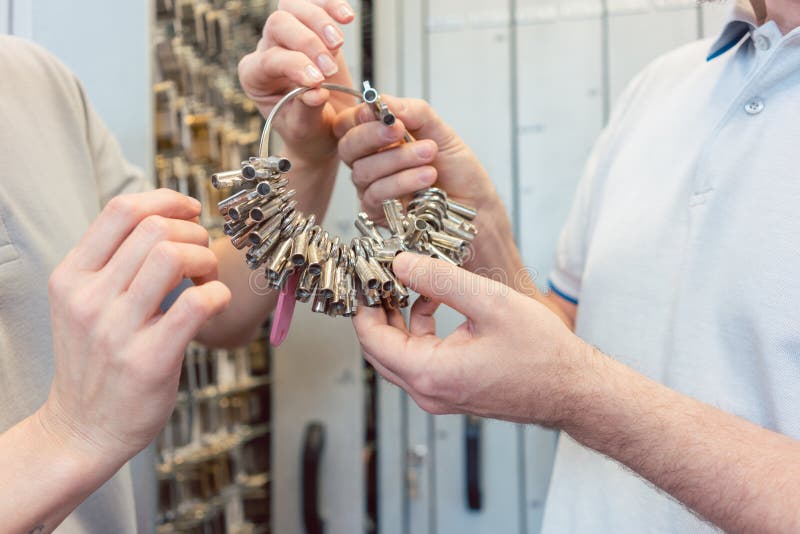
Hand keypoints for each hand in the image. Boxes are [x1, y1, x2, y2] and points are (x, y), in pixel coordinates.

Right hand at [41, 189, 230, 466]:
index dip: (166, 200)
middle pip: (154, 229)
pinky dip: (218, 295)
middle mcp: (89, 298)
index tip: (190, 210)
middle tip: (202, 257)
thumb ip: (112, 264)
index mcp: (71, 277)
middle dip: (193, 233)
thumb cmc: (95, 361)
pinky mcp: (149, 359)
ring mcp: (117, 330)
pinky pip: (195, 304)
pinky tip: (215, 304)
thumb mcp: (82, 304)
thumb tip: (165, 218)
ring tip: (206, 280)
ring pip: (173, 257)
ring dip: (205, 260)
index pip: (121, 211)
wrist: (81, 430)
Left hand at [238, 0, 356, 160]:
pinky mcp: (312, 29)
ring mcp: (287, 37)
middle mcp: (267, 51)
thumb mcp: (306, 131)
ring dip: (319, 20)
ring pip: (293, 7)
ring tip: (338, 42)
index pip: (270, 59)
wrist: (325, 130)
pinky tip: (346, 17)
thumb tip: (315, 94)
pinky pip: (316, 4)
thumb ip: (306, 111)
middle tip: (330, 69)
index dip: (295, 66)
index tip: (318, 82)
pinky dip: (331, 5)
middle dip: (307, 42)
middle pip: (278, 24)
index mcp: (255, 77)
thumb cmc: (309, 132)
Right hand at [333, 95, 500, 222]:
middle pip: (348, 147)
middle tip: (399, 129)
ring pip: (363, 171)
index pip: (350, 124)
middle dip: (372, 135)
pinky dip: (402, 182)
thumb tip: (383, 100)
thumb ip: (414, 113)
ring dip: (398, 159)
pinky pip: (376, 195)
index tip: (381, 111)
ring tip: (429, 153)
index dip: (358, 116)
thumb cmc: (457, 171)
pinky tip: (426, 176)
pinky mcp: (378, 214)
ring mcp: (372, 189)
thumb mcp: (441, 132)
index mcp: (380, 139)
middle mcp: (371, 163)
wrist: (477, 206)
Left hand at [352, 252, 590, 423]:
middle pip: (379, 348)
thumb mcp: (489, 302)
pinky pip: (420, 357)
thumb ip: (440, 279)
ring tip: (409, 280)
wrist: (574, 389)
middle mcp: (428, 391)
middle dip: (375, 309)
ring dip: (399, 315)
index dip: (362, 303)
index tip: (364, 274)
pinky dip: (420, 327)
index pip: (372, 338)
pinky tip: (435, 300)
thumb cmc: (542, 352)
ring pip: (398, 352)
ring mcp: (439, 393)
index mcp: (430, 374)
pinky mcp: (452, 389)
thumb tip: (400, 262)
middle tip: (378, 274)